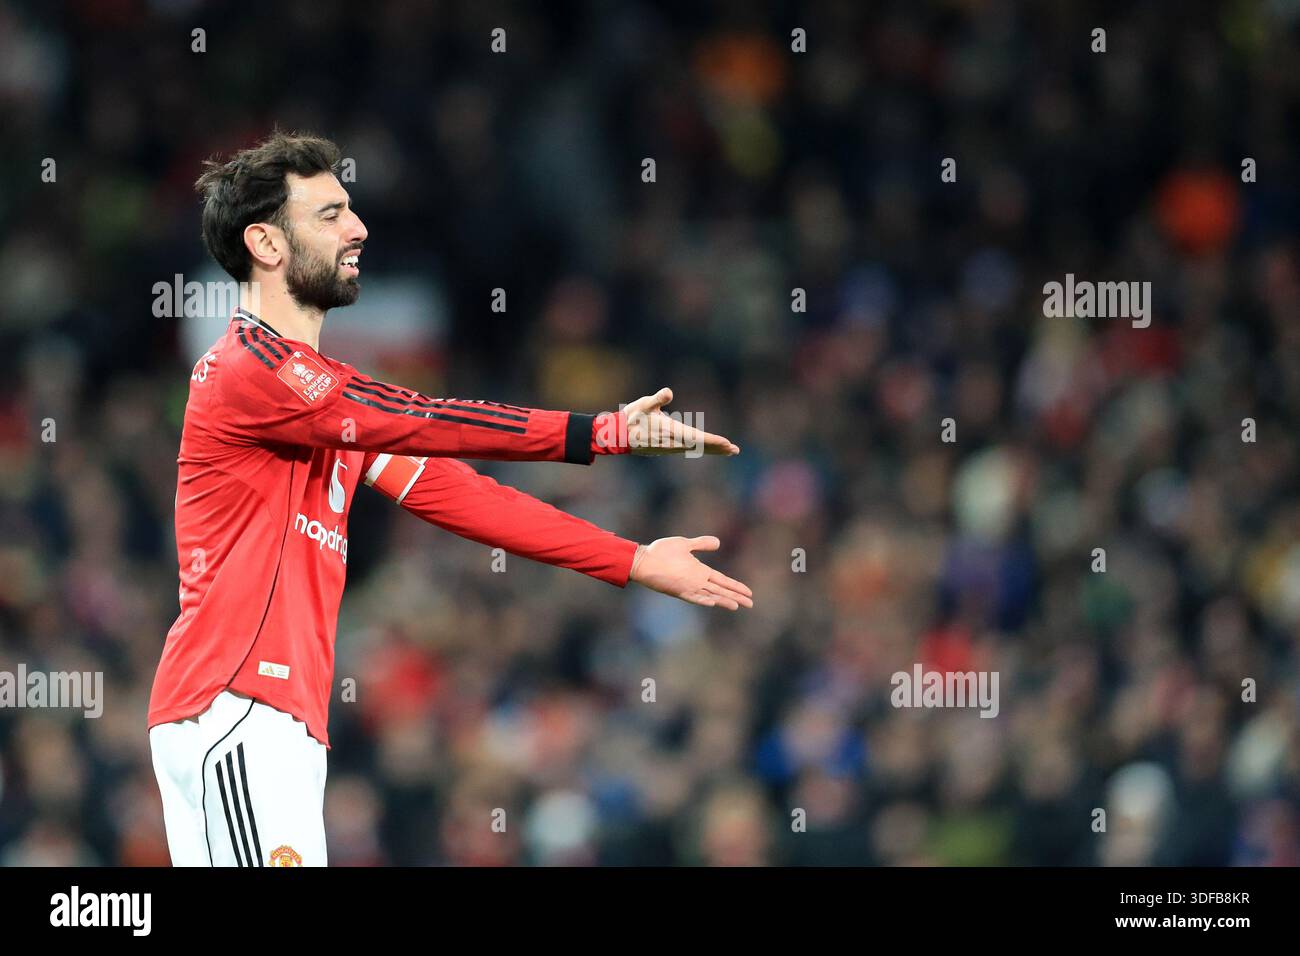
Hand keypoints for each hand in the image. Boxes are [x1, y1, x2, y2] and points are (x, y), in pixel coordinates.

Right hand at [621, 388, 738, 455]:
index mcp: (671, 431)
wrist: (617, 436)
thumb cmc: (631, 418)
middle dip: (718, 448)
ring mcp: (671, 447)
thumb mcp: (643, 404)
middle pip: (700, 446)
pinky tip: (709, 448)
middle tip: (734, 450)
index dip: (712, 441)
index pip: (696, 438)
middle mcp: (673, 442)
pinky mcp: (668, 448)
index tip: (727, 443)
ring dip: (713, 449)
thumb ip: (657, 398)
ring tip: (728, 450)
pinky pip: (690, 449)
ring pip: (696, 449)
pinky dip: (702, 449)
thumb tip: (669, 392)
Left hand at [629, 536, 753, 609]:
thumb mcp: (684, 543)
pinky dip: (702, 599)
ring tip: (737, 605)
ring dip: (724, 600)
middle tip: (751, 603)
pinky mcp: (678, 589)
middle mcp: (696, 580)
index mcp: (700, 571)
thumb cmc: (661, 551)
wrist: (643, 559)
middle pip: (721, 589)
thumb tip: (718, 542)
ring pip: (711, 594)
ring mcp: (688, 586)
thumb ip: (701, 544)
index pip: (722, 580)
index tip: (748, 592)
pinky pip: (692, 596)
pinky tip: (713, 602)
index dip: (735, 586)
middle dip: (736, 596)